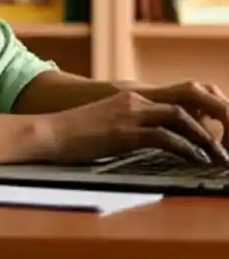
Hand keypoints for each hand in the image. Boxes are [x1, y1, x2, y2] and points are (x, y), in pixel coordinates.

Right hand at [42, 90, 228, 165]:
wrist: (47, 133)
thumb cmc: (73, 134)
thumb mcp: (107, 124)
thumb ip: (131, 127)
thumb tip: (151, 141)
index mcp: (131, 98)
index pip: (177, 102)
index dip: (200, 118)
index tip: (213, 137)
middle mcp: (134, 101)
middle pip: (186, 106)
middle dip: (211, 126)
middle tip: (224, 148)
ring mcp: (129, 114)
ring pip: (181, 119)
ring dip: (205, 139)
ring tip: (218, 157)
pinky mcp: (124, 132)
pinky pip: (165, 136)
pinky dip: (185, 148)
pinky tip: (195, 160)